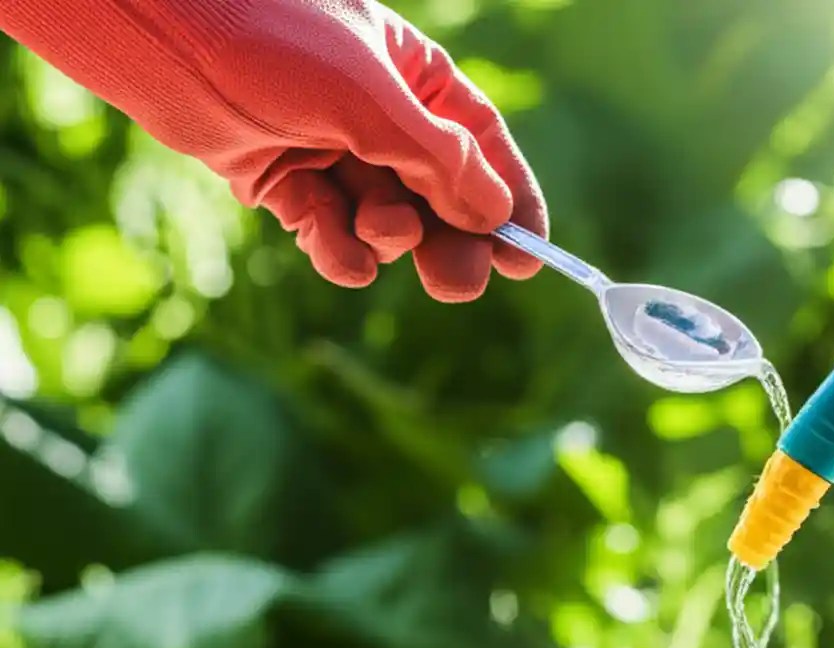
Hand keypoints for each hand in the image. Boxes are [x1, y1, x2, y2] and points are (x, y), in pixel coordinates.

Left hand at [2, 0, 545, 301]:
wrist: (158, 31)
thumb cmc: (272, 38)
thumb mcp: (370, 98)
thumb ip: (437, 159)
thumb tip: (496, 214)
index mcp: (414, 77)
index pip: (482, 145)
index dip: (511, 201)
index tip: (529, 257)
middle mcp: (378, 115)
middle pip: (438, 193)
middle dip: (450, 239)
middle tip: (459, 283)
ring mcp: (330, 148)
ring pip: (384, 217)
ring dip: (388, 236)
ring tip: (377, 230)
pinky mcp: (282, 179)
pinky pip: (328, 230)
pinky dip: (336, 248)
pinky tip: (338, 253)